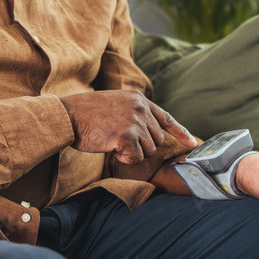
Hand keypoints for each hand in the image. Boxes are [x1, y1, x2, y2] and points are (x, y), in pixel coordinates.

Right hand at [59, 90, 197, 164]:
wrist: (67, 116)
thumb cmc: (86, 114)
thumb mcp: (116, 105)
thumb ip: (134, 114)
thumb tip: (150, 133)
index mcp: (138, 99)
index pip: (166, 117)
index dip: (181, 132)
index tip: (192, 144)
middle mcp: (140, 107)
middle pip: (156, 140)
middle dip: (140, 146)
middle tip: (118, 139)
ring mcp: (135, 121)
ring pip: (148, 151)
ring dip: (131, 152)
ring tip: (112, 141)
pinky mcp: (127, 135)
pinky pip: (136, 158)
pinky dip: (124, 159)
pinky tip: (110, 148)